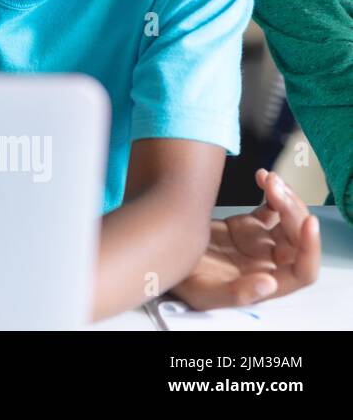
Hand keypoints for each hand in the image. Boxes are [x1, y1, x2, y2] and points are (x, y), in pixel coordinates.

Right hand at [170, 169, 319, 308]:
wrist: (160, 253)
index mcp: (266, 282)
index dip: (310, 248)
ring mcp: (261, 243)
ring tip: (268, 178)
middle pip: (298, 238)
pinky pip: (272, 208)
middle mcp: (269, 263)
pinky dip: (273, 191)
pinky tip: (262, 177)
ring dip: (285, 197)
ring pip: (288, 220)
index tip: (307, 222)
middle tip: (274, 189)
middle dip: (292, 211)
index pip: (304, 269)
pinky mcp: (249, 226)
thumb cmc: (181, 280)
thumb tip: (269, 282)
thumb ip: (236, 294)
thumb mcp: (202, 294)